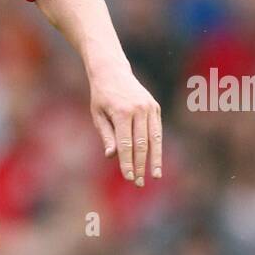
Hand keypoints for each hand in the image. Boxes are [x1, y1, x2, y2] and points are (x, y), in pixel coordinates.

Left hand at [89, 66, 161, 185]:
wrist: (112, 71)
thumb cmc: (101, 96)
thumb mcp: (97, 115)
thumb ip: (107, 135)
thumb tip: (112, 156)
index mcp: (122, 112)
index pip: (126, 144)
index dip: (127, 163)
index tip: (129, 178)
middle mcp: (139, 110)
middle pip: (142, 144)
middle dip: (140, 165)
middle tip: (139, 183)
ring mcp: (149, 107)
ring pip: (154, 139)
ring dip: (154, 159)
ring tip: (154, 176)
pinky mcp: (155, 107)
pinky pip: (157, 131)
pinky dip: (157, 146)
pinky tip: (156, 160)